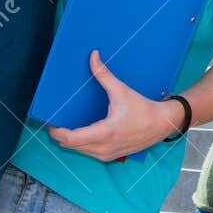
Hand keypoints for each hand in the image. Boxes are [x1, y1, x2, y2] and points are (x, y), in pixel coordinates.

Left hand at [46, 50, 181, 160]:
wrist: (161, 125)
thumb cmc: (142, 108)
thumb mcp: (121, 91)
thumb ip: (104, 74)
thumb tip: (93, 56)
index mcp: (105, 132)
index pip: (72, 139)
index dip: (58, 132)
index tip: (50, 123)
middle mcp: (104, 147)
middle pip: (71, 145)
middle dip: (61, 135)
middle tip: (56, 121)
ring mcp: (107, 154)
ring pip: (79, 151)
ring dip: (71, 140)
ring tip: (66, 126)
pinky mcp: (110, 156)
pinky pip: (88, 153)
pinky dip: (81, 145)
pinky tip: (81, 133)